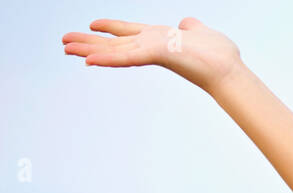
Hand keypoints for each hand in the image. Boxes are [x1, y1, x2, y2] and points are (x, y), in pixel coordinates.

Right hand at [62, 17, 241, 92]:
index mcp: (159, 38)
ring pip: (115, 51)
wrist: (229, 68)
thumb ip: (191, 27)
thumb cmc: (220, 55)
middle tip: (64, 44)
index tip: (92, 26)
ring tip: (66, 48)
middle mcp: (151, 45)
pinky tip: (88, 61)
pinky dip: (108, 59)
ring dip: (89, 50)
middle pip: (115, 44)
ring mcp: (152, 51)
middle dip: (89, 44)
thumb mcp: (200, 32)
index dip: (111, 28)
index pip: (129, 33)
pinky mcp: (156, 54)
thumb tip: (188, 23)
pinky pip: (127, 57)